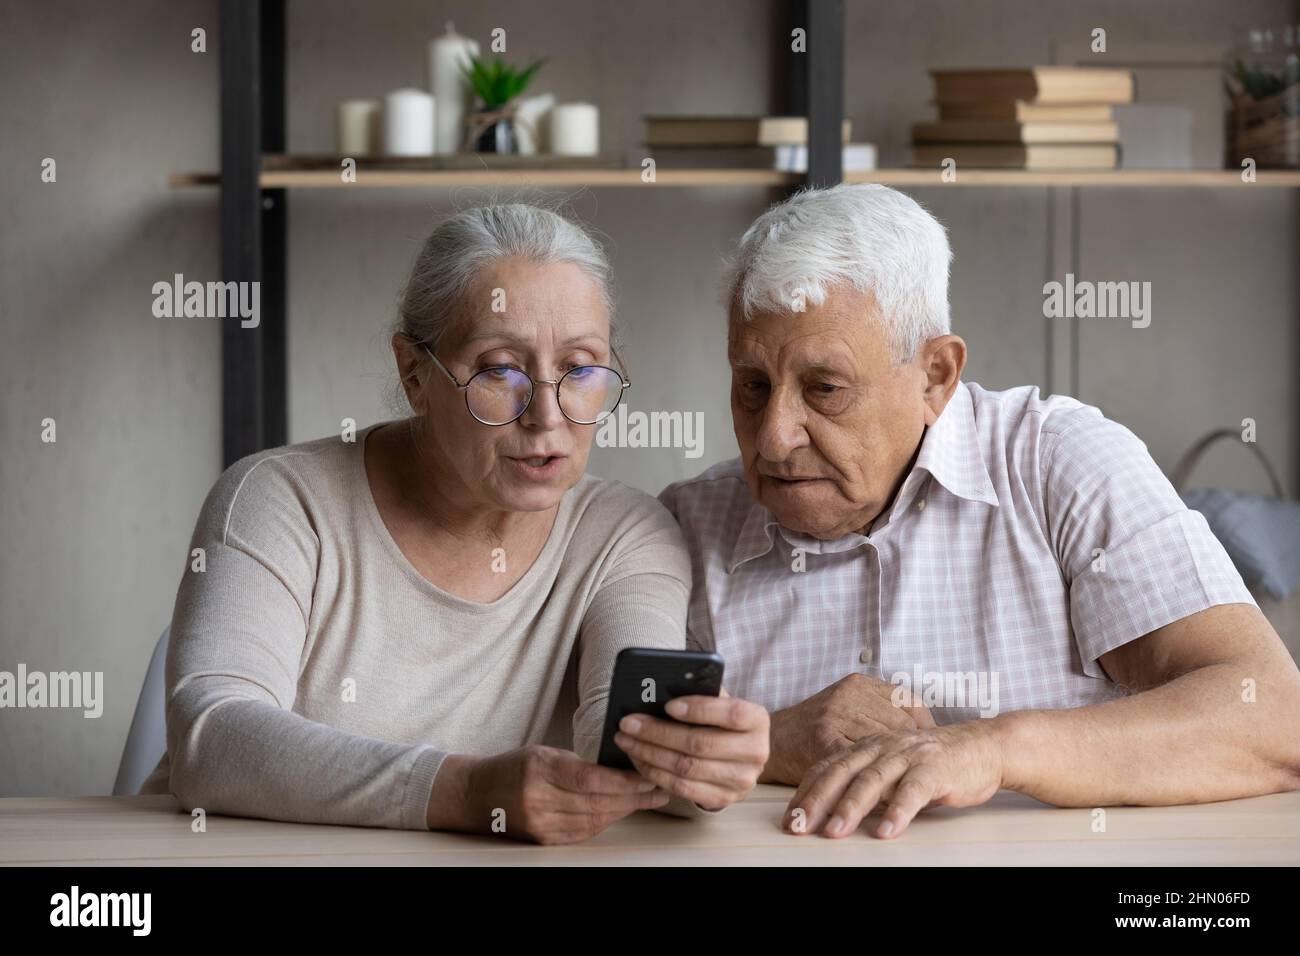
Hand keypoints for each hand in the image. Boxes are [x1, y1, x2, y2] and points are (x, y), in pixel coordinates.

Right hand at [426, 746, 668, 844]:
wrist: (476, 793)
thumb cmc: (513, 767)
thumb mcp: (543, 753)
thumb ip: (578, 763)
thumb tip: (620, 768)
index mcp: (539, 769)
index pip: (591, 778)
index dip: (624, 781)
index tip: (648, 776)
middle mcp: (539, 799)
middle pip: (597, 803)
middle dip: (633, 798)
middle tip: (658, 790)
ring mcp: (540, 823)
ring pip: (594, 821)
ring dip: (624, 811)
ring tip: (645, 800)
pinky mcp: (543, 840)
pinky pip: (582, 834)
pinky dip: (604, 822)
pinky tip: (619, 812)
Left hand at [613, 693, 769, 809]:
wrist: (741, 756)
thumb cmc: (722, 721)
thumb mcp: (720, 702)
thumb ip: (701, 693)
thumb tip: (662, 688)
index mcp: (758, 720)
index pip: (732, 713)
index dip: (699, 709)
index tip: (667, 705)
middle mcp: (756, 752)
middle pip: (701, 744)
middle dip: (658, 733)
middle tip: (628, 723)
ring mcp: (741, 780)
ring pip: (686, 768)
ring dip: (649, 753)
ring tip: (626, 740)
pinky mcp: (723, 798)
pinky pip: (681, 788)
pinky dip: (654, 773)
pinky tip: (639, 759)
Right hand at [764, 673, 935, 783]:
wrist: (772, 739)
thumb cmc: (815, 730)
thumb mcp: (848, 708)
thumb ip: (879, 713)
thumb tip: (925, 737)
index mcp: (860, 683)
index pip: (909, 702)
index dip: (925, 728)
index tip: (933, 748)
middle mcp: (850, 694)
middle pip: (900, 724)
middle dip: (914, 750)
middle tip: (928, 771)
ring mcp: (837, 714)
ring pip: (883, 744)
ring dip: (898, 766)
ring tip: (912, 785)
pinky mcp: (824, 739)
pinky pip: (860, 762)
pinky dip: (873, 778)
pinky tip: (884, 791)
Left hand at [783, 722, 1003, 838]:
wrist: (982, 747)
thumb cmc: (932, 763)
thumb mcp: (891, 770)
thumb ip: (864, 785)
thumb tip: (829, 813)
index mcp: (867, 748)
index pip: (828, 767)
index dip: (806, 792)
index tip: (788, 818)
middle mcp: (882, 748)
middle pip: (841, 772)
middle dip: (816, 800)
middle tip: (798, 826)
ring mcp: (908, 756)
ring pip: (872, 781)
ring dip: (850, 808)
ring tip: (833, 832)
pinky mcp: (935, 769)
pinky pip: (913, 791)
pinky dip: (898, 812)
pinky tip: (886, 831)